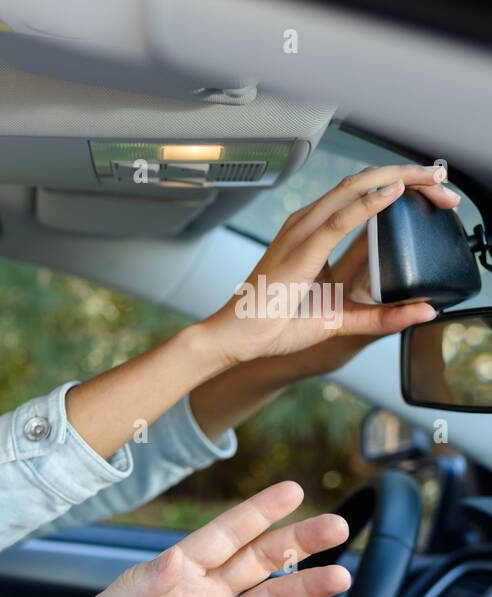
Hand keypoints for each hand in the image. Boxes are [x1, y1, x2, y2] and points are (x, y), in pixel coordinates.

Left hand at [61, 480, 349, 596]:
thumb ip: (139, 585)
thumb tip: (172, 558)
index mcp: (178, 576)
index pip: (223, 537)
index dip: (256, 514)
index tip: (291, 492)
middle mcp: (207, 596)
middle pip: (261, 561)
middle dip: (298, 542)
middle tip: (335, 526)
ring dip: (307, 587)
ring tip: (338, 577)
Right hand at [205, 164, 458, 366]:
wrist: (235, 338)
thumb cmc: (270, 324)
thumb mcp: (338, 317)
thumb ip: (380, 315)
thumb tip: (423, 312)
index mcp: (313, 234)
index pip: (361, 195)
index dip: (400, 187)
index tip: (434, 195)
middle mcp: (306, 225)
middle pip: (363, 182)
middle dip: (408, 176)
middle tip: (443, 183)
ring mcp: (300, 234)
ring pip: (354, 190)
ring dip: (397, 179)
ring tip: (431, 179)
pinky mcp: (300, 252)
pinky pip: (339, 220)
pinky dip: (369, 203)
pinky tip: (394, 193)